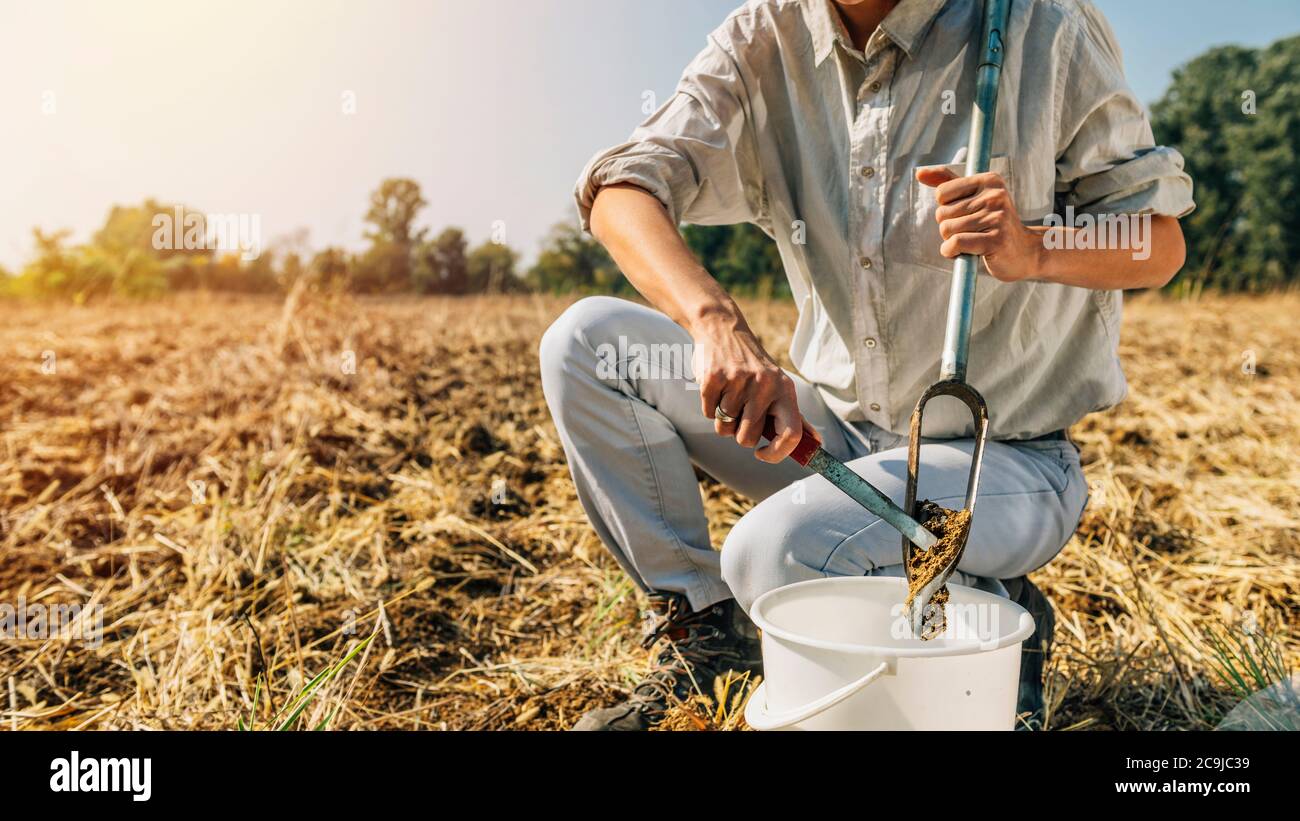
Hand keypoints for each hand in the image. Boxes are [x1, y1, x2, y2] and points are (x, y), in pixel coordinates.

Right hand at [690, 316, 818, 463]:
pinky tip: (716, 388)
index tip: (762, 454)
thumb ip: (793, 416)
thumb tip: (815, 444)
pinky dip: (709, 407)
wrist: (723, 329)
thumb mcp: (777, 385)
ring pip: (724, 428)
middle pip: (747, 438)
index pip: (791, 434)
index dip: (777, 453)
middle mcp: (764, 385)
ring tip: (728, 396)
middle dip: (739, 433)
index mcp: (784, 390)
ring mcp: (738, 381)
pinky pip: (708, 413)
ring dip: (723, 420)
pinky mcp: (714, 378)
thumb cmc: (753, 366)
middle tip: (740, 412)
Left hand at [916, 167, 1041, 281]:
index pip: (941, 193)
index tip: (966, 215)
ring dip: (951, 241)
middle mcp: (994, 196)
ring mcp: (997, 217)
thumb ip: (947, 183)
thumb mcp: (974, 198)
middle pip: (942, 213)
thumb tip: (920, 172)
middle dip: (949, 227)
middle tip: (971, 232)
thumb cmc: (994, 225)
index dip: (946, 209)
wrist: (1026, 252)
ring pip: (947, 229)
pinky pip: (955, 243)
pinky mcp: (995, 240)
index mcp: (989, 181)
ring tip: (972, 241)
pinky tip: (965, 253)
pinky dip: (952, 252)